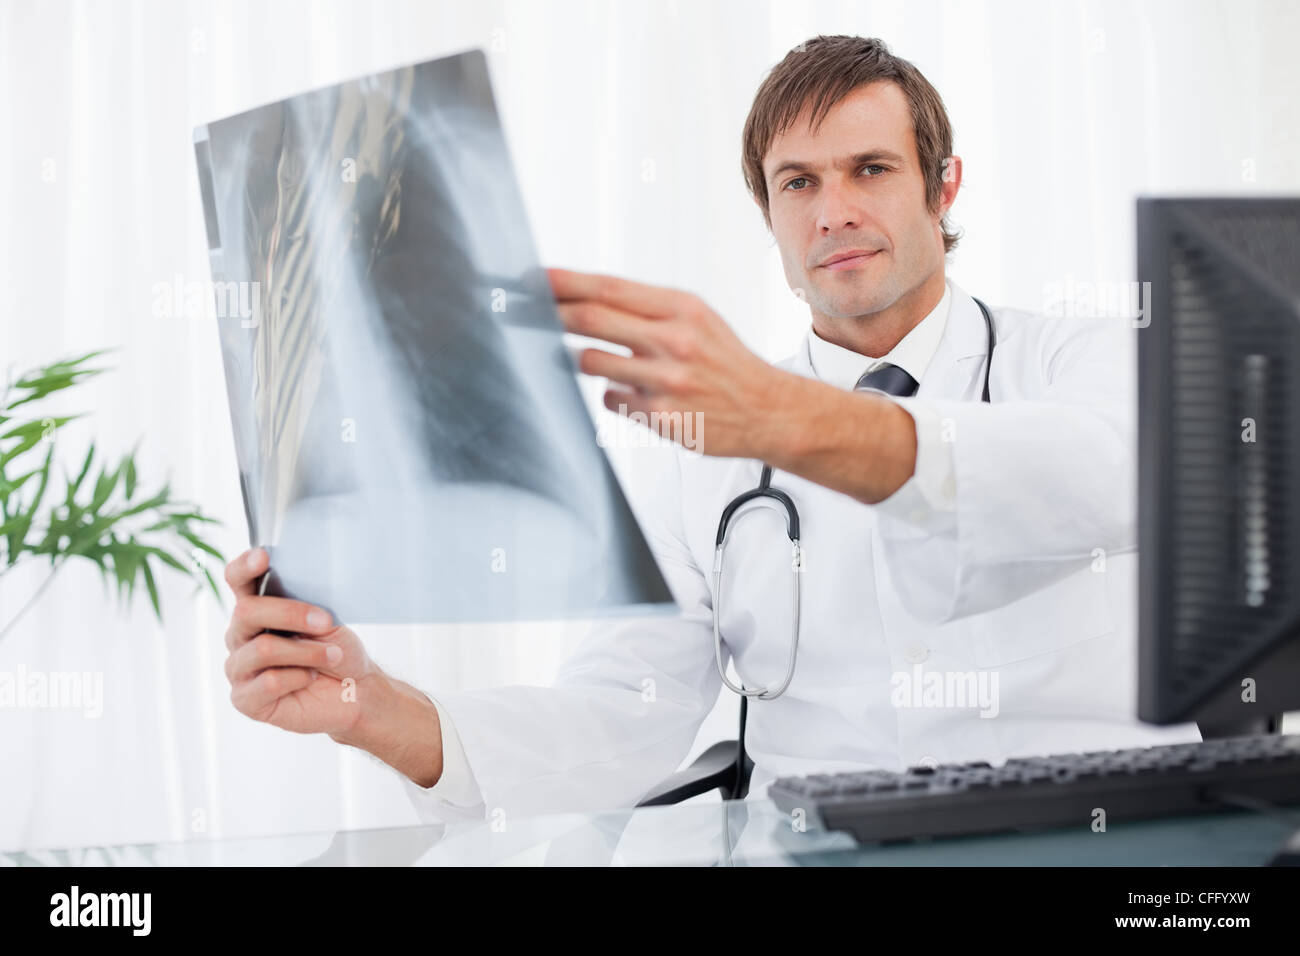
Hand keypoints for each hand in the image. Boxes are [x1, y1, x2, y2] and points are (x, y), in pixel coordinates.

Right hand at [222, 547, 376, 737]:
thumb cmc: (337, 650)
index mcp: (257, 607)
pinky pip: (270, 682)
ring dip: (306, 651)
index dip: (244, 566)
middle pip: (247, 611)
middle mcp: (240, 635)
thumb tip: (299, 589)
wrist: (354, 691)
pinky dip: (299, 677)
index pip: (237, 580)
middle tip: (326, 621)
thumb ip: (304, 603)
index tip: (264, 556)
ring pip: (264, 649)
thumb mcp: (327, 620)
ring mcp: (239, 667)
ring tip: (332, 655)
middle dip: (292, 613)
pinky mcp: (245, 699)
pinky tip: (310, 678)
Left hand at [550, 268, 794, 458]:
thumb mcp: (697, 319)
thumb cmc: (724, 361)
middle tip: (526, 313)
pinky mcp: (661, 418)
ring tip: (600, 359)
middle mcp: (674, 341)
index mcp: (683, 309)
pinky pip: (611, 397)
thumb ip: (646, 309)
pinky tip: (640, 394)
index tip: (532, 279)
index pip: (609, 288)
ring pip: (591, 362)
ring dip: (581, 358)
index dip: (564, 282)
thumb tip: (583, 298)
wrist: (768, 410)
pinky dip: (615, 392)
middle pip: (590, 320)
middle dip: (550, 314)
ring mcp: (666, 382)